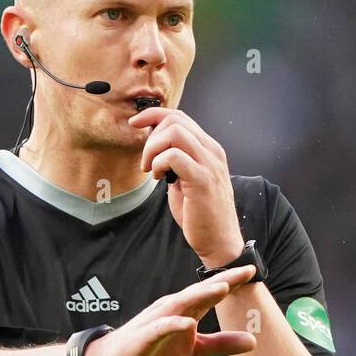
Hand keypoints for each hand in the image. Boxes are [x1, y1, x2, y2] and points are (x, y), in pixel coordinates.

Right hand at [82, 265, 256, 355]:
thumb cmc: (154, 350)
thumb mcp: (194, 350)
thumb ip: (221, 344)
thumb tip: (254, 341)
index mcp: (187, 310)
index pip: (211, 293)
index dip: (232, 282)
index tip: (253, 271)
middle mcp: (173, 308)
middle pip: (200, 291)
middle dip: (223, 280)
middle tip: (246, 270)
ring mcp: (158, 320)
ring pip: (182, 303)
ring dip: (201, 295)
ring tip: (222, 287)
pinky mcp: (145, 336)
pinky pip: (161, 328)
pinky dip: (174, 324)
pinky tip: (188, 323)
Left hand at [127, 105, 245, 267]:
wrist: (219, 241)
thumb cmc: (200, 214)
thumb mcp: (186, 180)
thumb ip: (175, 162)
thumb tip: (154, 147)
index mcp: (208, 149)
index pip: (181, 117)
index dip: (154, 115)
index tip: (136, 123)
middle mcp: (212, 151)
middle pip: (175, 120)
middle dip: (151, 136)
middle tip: (146, 162)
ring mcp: (209, 164)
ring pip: (174, 132)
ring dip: (153, 149)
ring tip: (151, 170)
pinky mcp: (202, 180)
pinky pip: (174, 156)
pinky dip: (159, 163)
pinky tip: (158, 178)